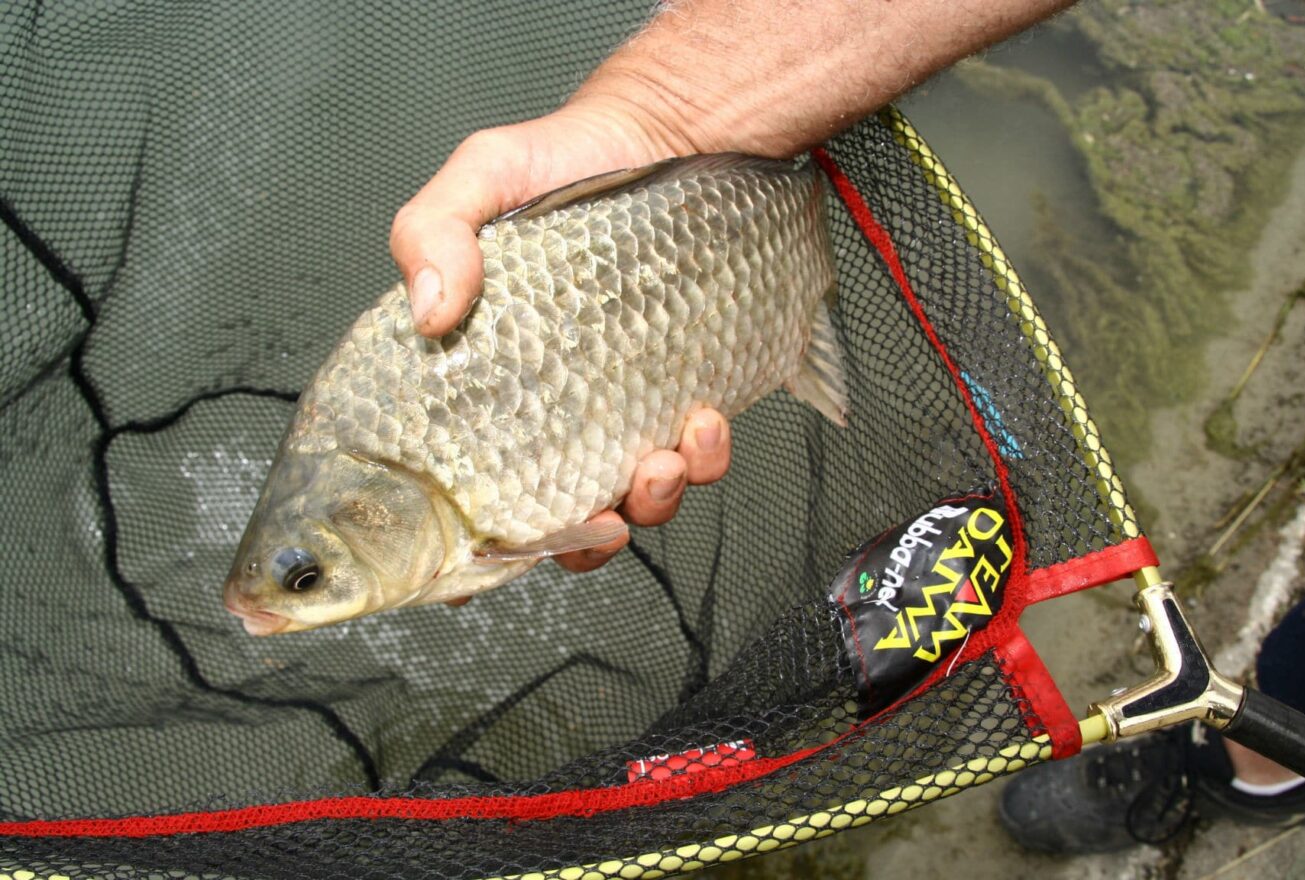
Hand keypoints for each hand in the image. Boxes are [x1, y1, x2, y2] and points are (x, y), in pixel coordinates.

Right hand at [390, 97, 729, 583]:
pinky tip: (703, 424)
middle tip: (597, 517)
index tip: (473, 579)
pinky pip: (697, 460)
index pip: (461, 481)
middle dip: (579, 542)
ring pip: (632, 502)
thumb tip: (430, 312)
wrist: (672, 137)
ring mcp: (622, 408)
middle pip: (554, 518)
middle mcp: (553, 409)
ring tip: (662, 458)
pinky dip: (704, 461)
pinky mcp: (682, 395)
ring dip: (649, 504)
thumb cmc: (567, 160)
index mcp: (487, 381)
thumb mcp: (483, 178)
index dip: (464, 547)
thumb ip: (433, 230)